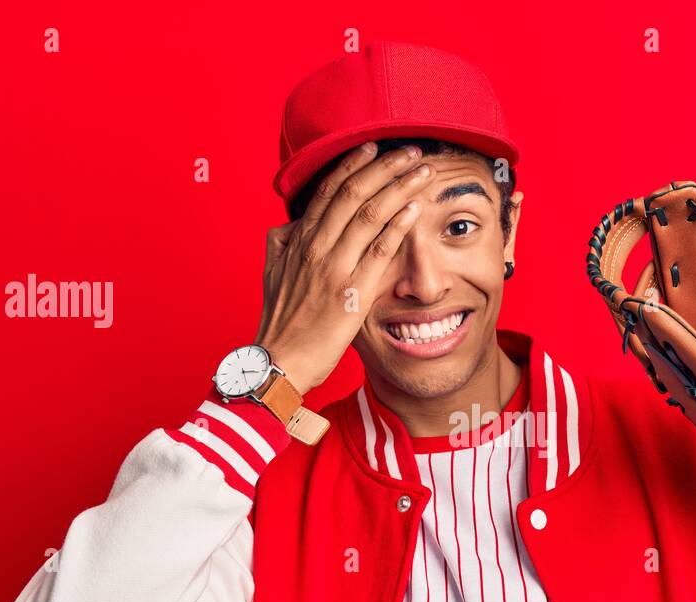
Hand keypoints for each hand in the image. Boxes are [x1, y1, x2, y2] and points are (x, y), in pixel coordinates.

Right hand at [256, 142, 436, 393]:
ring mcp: (333, 267)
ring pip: (369, 213)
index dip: (354, 163)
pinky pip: (379, 249)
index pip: (328, 189)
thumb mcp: (273, 274)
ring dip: (400, 186)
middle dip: (386, 166)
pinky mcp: (351, 292)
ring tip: (422, 170)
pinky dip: (399, 224)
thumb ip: (282, 244)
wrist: (278, 360)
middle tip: (412, 150)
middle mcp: (315, 246)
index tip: (376, 146)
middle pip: (354, 192)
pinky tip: (416, 207)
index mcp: (298, 239)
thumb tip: (290, 226)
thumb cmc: (280, 322)